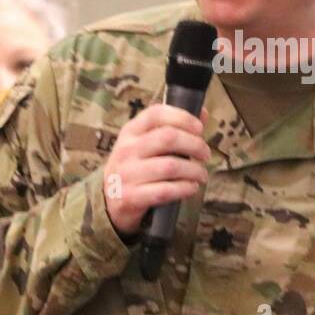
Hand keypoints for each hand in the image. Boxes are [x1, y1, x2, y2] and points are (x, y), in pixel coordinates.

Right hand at [102, 104, 210, 235]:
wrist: (108, 201)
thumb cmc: (135, 167)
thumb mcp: (144, 144)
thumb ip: (172, 128)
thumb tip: (203, 113)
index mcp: (130, 131)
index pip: (156, 114)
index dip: (182, 117)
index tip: (199, 128)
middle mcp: (127, 149)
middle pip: (168, 138)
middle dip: (195, 145)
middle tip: (205, 154)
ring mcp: (127, 174)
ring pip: (171, 166)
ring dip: (194, 170)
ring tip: (202, 174)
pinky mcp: (131, 197)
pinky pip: (165, 191)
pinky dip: (185, 188)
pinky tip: (192, 188)